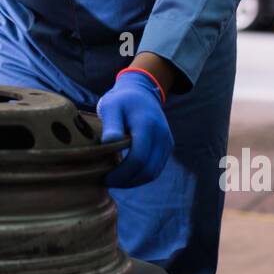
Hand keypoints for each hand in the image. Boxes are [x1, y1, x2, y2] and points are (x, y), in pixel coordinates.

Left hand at [97, 69, 172, 187]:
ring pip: (153, 173)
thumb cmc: (121, 100)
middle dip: (127, 181)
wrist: (142, 91)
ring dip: (134, 181)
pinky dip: (141, 175)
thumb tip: (109, 144)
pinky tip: (126, 174)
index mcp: (147, 125)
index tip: (105, 178)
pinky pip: (156, 168)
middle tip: (108, 182)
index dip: (122, 174)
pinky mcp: (167, 146)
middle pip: (147, 171)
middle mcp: (161, 135)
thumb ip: (111, 125)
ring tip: (116, 180)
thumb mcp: (111, 106)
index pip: (138, 159)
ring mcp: (167, 142)